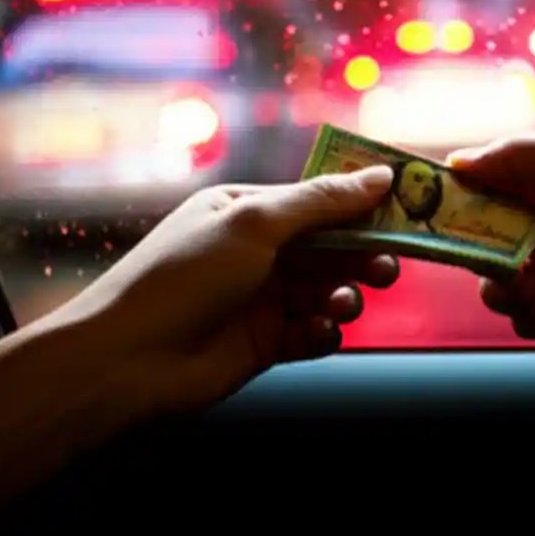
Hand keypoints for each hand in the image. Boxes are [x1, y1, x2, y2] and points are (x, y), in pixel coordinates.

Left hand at [36, 166, 397, 415]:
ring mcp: (259, 298)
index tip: (407, 210)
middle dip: (363, 255)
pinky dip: (323, 332)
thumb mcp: (254, 224)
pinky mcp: (263, 343)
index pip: (318, 200)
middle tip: (391, 267)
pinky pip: (311, 333)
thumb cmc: (182, 278)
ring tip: (346, 303)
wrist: (127, 360)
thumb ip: (321, 202)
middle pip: (330, 247)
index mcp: (246, 210)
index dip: (363, 205)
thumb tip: (379, 174)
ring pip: (326, 291)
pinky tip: (318, 332)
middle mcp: (255, 251)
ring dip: (345, 296)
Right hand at [447, 131, 534, 345]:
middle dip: (459, 243)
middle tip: (452, 244)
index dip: (451, 194)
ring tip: (517, 276)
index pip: (484, 190)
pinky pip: (523, 318)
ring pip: (494, 284)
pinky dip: (523, 308)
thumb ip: (518, 155)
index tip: (421, 198)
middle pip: (479, 241)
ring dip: (494, 280)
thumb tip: (457, 161)